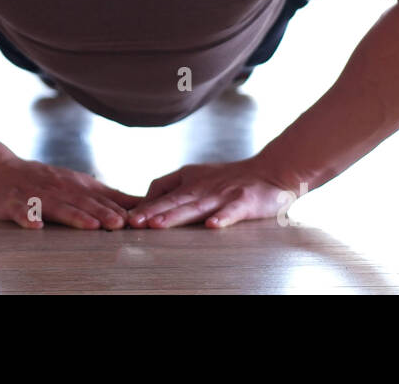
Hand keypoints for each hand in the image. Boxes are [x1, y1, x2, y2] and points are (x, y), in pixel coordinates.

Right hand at [0, 156, 143, 229]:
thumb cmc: (44, 181)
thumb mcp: (78, 184)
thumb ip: (107, 196)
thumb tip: (141, 205)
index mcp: (75, 186)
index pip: (101, 198)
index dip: (119, 208)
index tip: (138, 219)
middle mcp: (59, 189)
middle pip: (83, 203)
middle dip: (103, 213)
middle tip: (120, 224)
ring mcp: (36, 196)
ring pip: (57, 207)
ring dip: (74, 216)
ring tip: (90, 226)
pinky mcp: (13, 204)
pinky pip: (20, 211)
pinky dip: (28, 217)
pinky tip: (35, 225)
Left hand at [127, 160, 298, 228]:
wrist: (271, 171)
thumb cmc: (231, 178)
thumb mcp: (198, 177)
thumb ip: (173, 187)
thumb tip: (144, 203)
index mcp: (191, 180)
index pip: (162, 191)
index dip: (145, 205)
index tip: (127, 218)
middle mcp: (203, 186)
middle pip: (174, 200)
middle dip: (152, 212)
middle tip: (132, 223)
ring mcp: (223, 194)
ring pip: (197, 206)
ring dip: (176, 216)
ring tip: (157, 225)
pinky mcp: (244, 202)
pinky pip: (232, 211)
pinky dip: (222, 217)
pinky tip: (211, 226)